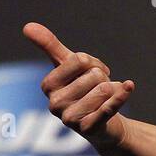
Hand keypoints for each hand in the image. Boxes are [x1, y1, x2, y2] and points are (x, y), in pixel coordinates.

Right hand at [23, 22, 133, 155]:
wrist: (105, 124)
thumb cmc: (84, 90)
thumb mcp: (67, 66)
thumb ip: (50, 46)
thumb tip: (27, 25)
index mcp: (48, 85)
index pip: (80, 60)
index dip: (93, 63)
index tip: (93, 73)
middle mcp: (54, 104)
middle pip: (93, 75)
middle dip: (103, 79)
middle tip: (98, 90)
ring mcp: (70, 119)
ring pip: (103, 89)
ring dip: (112, 90)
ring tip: (105, 99)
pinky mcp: (88, 129)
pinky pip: (109, 107)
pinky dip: (122, 94)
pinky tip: (128, 86)